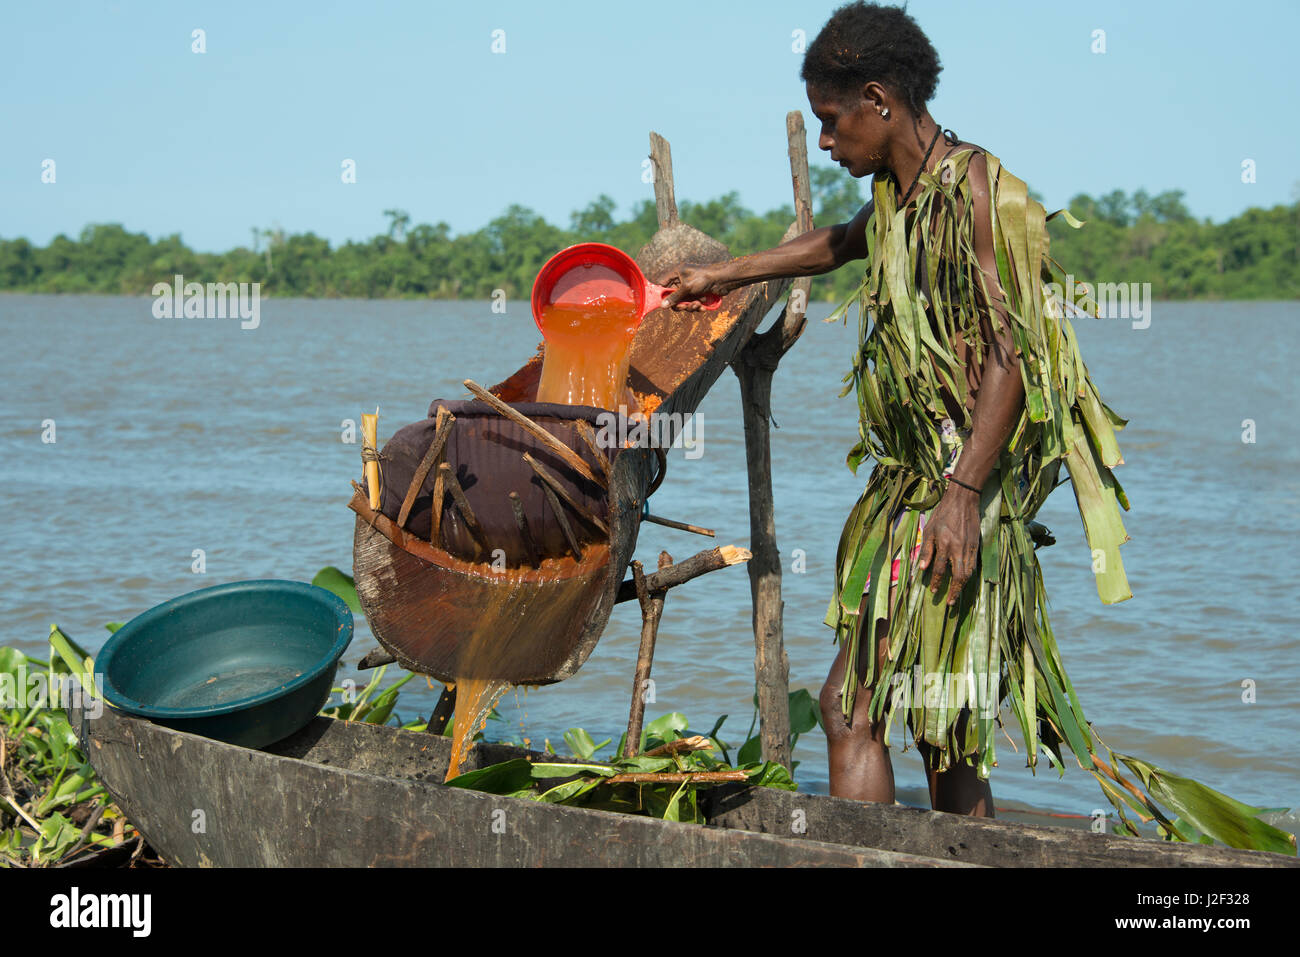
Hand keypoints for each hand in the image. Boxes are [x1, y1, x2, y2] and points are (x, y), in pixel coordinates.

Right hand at [658, 262, 733, 309]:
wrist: (724, 280)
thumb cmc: (704, 278)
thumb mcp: (687, 288)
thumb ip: (674, 297)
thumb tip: (662, 306)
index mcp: (676, 273)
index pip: (662, 283)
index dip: (662, 294)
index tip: (662, 303)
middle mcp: (681, 280)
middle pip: (672, 297)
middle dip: (679, 304)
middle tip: (684, 307)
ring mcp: (689, 288)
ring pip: (683, 302)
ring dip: (690, 306)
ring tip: (698, 305)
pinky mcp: (697, 294)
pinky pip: (691, 304)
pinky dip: (697, 306)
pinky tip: (703, 305)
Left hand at [916, 485, 980, 605]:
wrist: (963, 501)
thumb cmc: (942, 515)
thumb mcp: (929, 530)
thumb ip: (926, 550)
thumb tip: (921, 569)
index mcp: (944, 545)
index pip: (939, 570)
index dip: (935, 582)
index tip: (933, 591)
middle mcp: (958, 549)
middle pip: (958, 576)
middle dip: (953, 591)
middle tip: (949, 603)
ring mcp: (970, 548)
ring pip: (968, 573)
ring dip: (962, 587)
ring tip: (956, 595)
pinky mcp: (977, 546)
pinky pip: (974, 566)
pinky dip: (970, 576)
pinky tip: (964, 581)